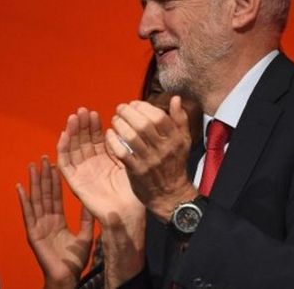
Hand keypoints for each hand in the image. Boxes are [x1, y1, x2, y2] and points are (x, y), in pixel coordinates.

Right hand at [17, 156, 92, 288]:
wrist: (67, 278)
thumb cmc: (75, 262)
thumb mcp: (85, 236)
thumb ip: (86, 219)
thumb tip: (90, 202)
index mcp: (57, 220)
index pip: (56, 196)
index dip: (55, 181)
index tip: (55, 164)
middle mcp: (46, 220)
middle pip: (45, 194)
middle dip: (44, 176)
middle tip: (43, 157)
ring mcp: (38, 225)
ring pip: (36, 199)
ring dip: (33, 182)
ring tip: (32, 166)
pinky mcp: (32, 233)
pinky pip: (28, 214)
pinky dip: (23, 200)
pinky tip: (20, 187)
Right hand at [57, 108, 144, 223]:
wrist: (128, 213)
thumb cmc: (133, 192)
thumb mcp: (128, 163)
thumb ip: (122, 147)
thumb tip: (119, 126)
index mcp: (105, 160)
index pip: (96, 139)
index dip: (94, 126)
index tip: (95, 113)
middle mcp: (91, 164)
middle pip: (82, 141)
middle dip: (82, 125)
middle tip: (83, 111)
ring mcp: (82, 172)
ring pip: (72, 148)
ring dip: (71, 132)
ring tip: (74, 118)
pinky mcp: (74, 182)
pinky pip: (65, 163)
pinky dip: (63, 148)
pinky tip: (65, 135)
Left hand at [105, 96, 197, 221]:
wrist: (170, 194)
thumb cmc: (174, 163)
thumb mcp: (183, 141)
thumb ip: (180, 119)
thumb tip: (175, 98)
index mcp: (175, 140)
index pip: (158, 117)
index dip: (143, 107)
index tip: (134, 104)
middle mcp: (163, 149)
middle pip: (143, 125)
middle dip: (128, 112)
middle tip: (120, 108)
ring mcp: (149, 161)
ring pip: (131, 137)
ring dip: (119, 124)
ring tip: (115, 120)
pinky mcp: (136, 171)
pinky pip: (122, 152)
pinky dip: (113, 141)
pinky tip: (110, 134)